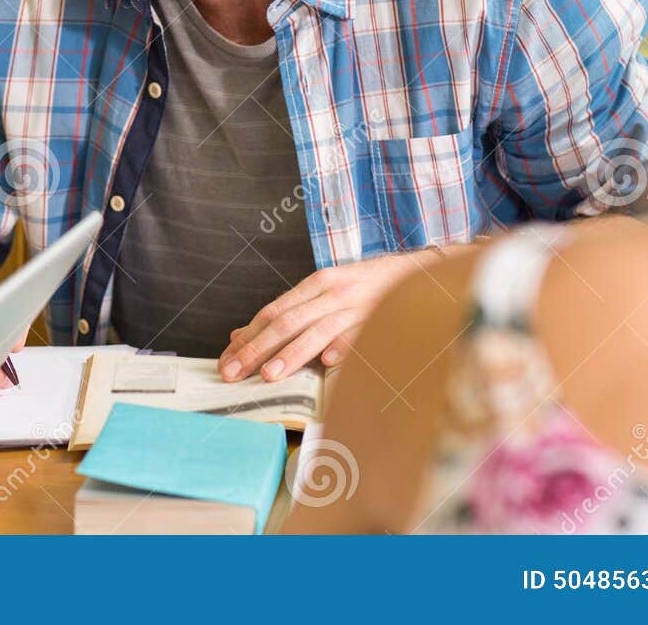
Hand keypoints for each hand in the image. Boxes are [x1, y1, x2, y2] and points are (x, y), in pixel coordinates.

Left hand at [218, 251, 443, 382]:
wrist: (420, 273)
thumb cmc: (366, 289)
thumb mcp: (325, 293)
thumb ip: (289, 313)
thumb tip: (240, 334)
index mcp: (317, 284)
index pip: (274, 312)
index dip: (248, 336)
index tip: (227, 359)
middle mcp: (334, 292)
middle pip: (288, 321)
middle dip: (257, 349)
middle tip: (234, 372)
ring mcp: (358, 306)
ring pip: (318, 330)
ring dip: (292, 354)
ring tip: (270, 375)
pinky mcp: (382, 319)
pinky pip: (361, 334)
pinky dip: (345, 346)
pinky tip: (330, 362)